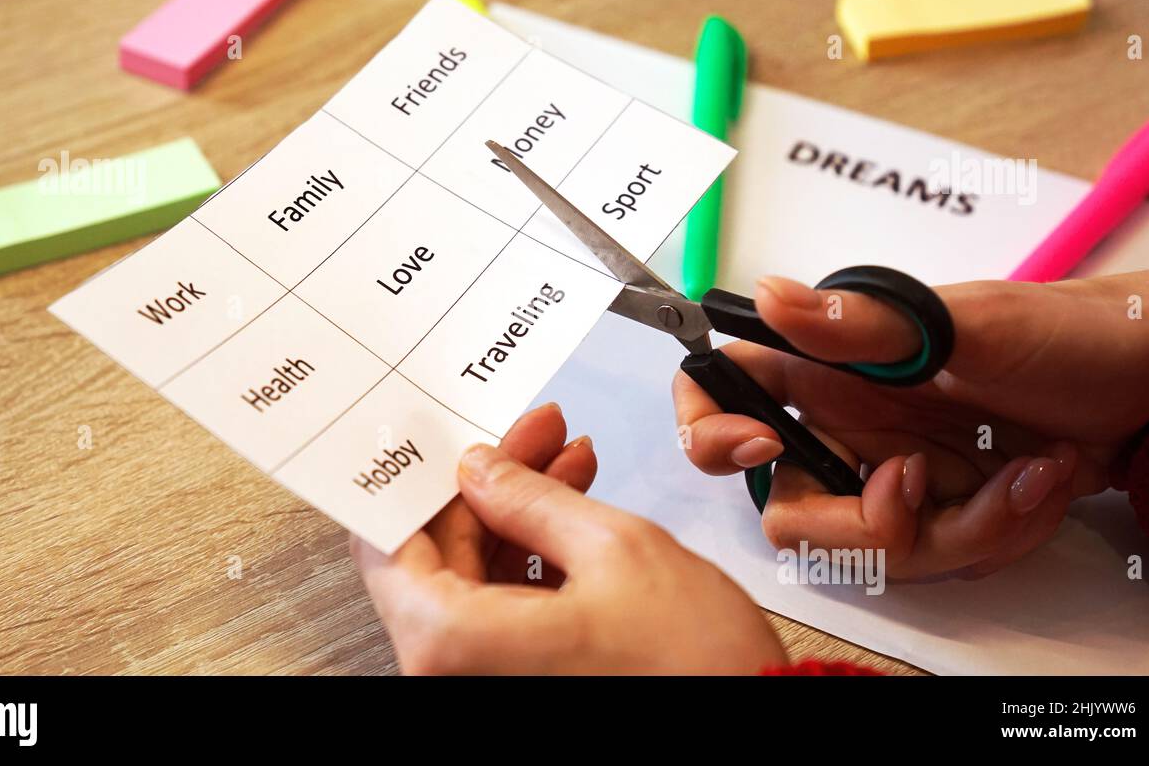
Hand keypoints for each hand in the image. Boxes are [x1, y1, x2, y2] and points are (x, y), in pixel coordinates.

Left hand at [351, 403, 786, 673]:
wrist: (758, 716)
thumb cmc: (697, 670)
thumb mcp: (615, 549)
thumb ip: (532, 500)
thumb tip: (485, 470)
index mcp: (452, 645)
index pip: (390, 543)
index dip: (422, 479)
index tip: (440, 438)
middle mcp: (454, 674)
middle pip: (438, 556)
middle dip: (489, 484)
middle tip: (530, 432)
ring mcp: (487, 681)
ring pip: (476, 578)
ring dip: (518, 513)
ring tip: (566, 458)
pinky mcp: (523, 682)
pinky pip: (506, 610)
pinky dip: (536, 557)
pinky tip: (575, 507)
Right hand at [673, 267, 1148, 578]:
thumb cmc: (1066, 331)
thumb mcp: (966, 324)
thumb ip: (863, 324)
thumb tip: (768, 297)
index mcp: (834, 369)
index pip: (723, 390)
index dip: (708, 427)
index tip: (764, 446)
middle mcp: (853, 425)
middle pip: (793, 510)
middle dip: (860, 524)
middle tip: (919, 483)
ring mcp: (899, 474)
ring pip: (876, 549)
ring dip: (961, 526)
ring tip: (1029, 473)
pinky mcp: (948, 512)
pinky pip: (941, 556)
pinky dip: (999, 531)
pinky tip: (1044, 482)